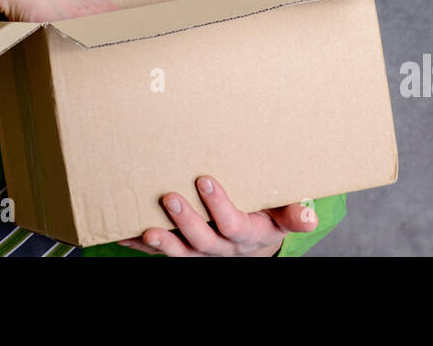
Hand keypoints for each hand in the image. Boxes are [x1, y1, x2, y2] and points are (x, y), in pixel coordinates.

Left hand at [116, 176, 316, 256]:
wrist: (250, 246)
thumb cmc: (265, 219)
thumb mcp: (282, 216)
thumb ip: (293, 214)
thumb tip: (310, 215)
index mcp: (245, 236)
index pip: (233, 224)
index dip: (219, 205)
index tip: (205, 179)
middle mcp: (220, 248)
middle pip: (202, 240)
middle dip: (185, 220)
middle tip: (169, 196)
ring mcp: (198, 253)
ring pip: (179, 252)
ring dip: (160, 241)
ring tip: (145, 228)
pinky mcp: (182, 251)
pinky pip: (159, 251)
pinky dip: (139, 243)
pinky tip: (121, 232)